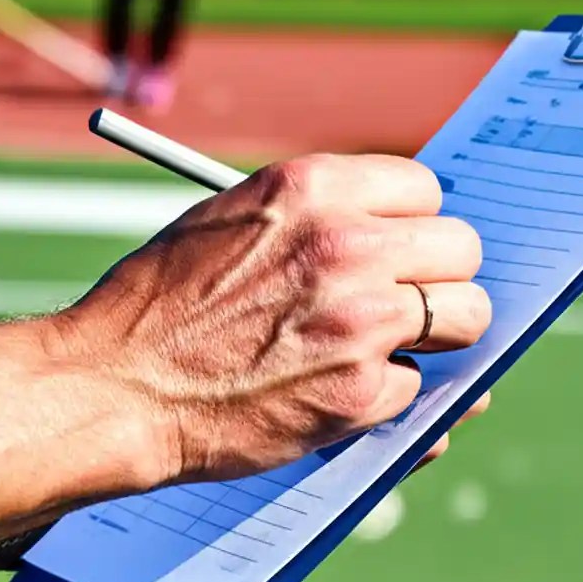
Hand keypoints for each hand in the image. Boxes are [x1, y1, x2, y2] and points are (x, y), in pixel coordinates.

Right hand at [53, 154, 490, 484]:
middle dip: (441, 275)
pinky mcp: (360, 393)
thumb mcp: (234, 217)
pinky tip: (341, 389)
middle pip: (462, 248)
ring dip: (440, 334)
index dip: (414, 222)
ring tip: (390, 342)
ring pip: (468, 316)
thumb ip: (316, 216)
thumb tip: (395, 232)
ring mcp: (361, 321)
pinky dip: (390, 393)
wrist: (114, 384)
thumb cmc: (162, 301)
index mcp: (314, 188)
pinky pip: (421, 387)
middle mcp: (348, 245)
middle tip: (411, 297)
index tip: (402, 244)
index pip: (425, 188)